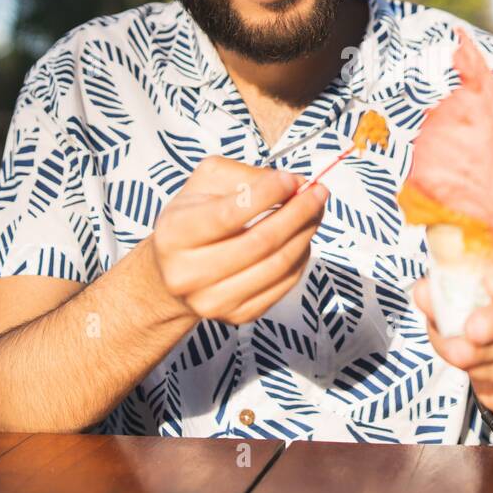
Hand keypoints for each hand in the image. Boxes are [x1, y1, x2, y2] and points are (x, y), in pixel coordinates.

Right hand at [149, 156, 328, 324]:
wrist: (173, 273)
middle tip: (319, 192)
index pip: (229, 214)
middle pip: (260, 242)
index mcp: (174, 234)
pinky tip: (301, 238)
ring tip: (315, 212)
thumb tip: (295, 184)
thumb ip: (246, 176)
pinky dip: (300, 257)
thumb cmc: (192, 220)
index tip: (293, 180)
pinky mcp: (238, 315)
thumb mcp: (204, 185)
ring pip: (277, 265)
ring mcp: (213, 301)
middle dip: (298, 213)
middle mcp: (188, 274)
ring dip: (305, 233)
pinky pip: (283, 285)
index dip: (267, 194)